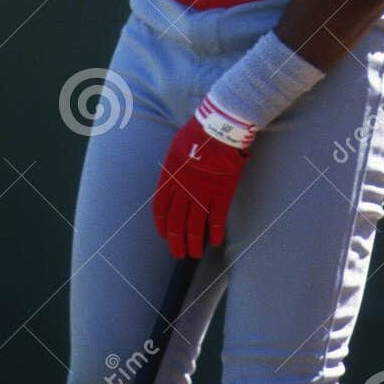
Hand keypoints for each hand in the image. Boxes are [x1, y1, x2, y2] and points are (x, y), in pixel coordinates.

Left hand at [153, 117, 249, 259]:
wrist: (218, 130)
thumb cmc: (196, 134)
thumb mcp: (175, 149)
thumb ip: (173, 169)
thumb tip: (174, 179)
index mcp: (169, 178)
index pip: (161, 208)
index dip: (161, 225)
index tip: (163, 236)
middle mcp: (184, 189)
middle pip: (176, 221)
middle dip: (176, 241)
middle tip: (178, 253)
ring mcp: (203, 193)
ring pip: (195, 225)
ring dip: (194, 242)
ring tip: (195, 254)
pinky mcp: (222, 193)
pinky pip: (217, 218)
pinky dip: (216, 232)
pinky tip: (216, 242)